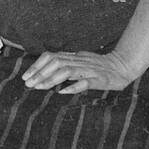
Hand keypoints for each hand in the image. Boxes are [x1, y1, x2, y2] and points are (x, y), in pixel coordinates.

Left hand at [22, 50, 139, 94]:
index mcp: (74, 57)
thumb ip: (66, 65)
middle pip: (56, 62)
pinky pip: (85, 82)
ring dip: (51, 79)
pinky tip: (63, 92)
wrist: (123, 66)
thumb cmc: (99, 67)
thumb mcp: (80, 62)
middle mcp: (79, 61)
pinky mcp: (99, 79)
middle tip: (28, 84)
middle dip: (40, 73)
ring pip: (67, 71)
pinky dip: (73, 86)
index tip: (26, 77)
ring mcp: (89, 69)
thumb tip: (46, 71)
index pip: (51, 56)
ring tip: (39, 88)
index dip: (37, 65)